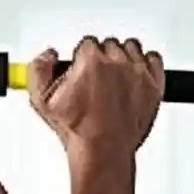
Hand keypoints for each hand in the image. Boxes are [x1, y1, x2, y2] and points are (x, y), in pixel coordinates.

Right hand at [28, 36, 165, 156]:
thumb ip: (39, 70)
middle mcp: (117, 62)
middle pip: (109, 44)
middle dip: (101, 58)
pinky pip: (154, 59)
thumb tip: (48, 55)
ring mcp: (139, 72)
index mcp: (91, 61)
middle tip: (95, 78)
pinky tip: (134, 76)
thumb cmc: (77, 130)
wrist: (104, 150)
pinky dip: (145, 64)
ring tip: (113, 78)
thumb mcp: (42, 102)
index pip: (87, 43)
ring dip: (122, 58)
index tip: (80, 70)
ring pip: (131, 48)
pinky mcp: (155, 83)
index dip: (81, 58)